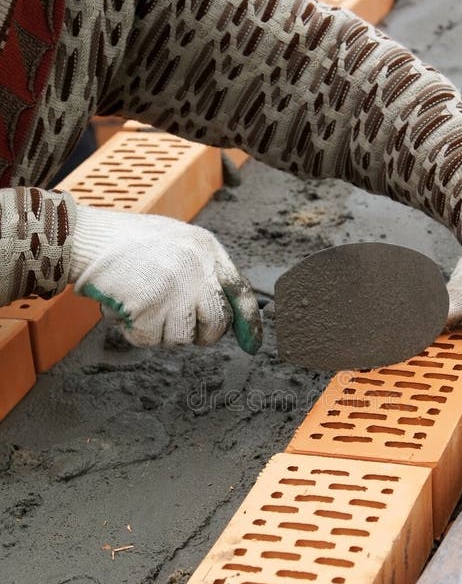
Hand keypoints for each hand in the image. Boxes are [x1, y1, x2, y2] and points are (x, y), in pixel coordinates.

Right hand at [68, 206, 261, 352]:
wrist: (87, 238)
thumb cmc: (127, 242)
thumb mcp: (178, 243)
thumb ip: (202, 271)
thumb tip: (220, 315)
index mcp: (207, 250)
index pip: (240, 293)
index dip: (248, 324)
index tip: (252, 345)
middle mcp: (198, 270)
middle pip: (216, 325)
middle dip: (198, 334)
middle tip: (172, 320)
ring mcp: (175, 290)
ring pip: (182, 338)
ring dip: (160, 331)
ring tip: (141, 303)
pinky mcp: (150, 308)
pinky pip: (150, 341)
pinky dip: (135, 332)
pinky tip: (125, 308)